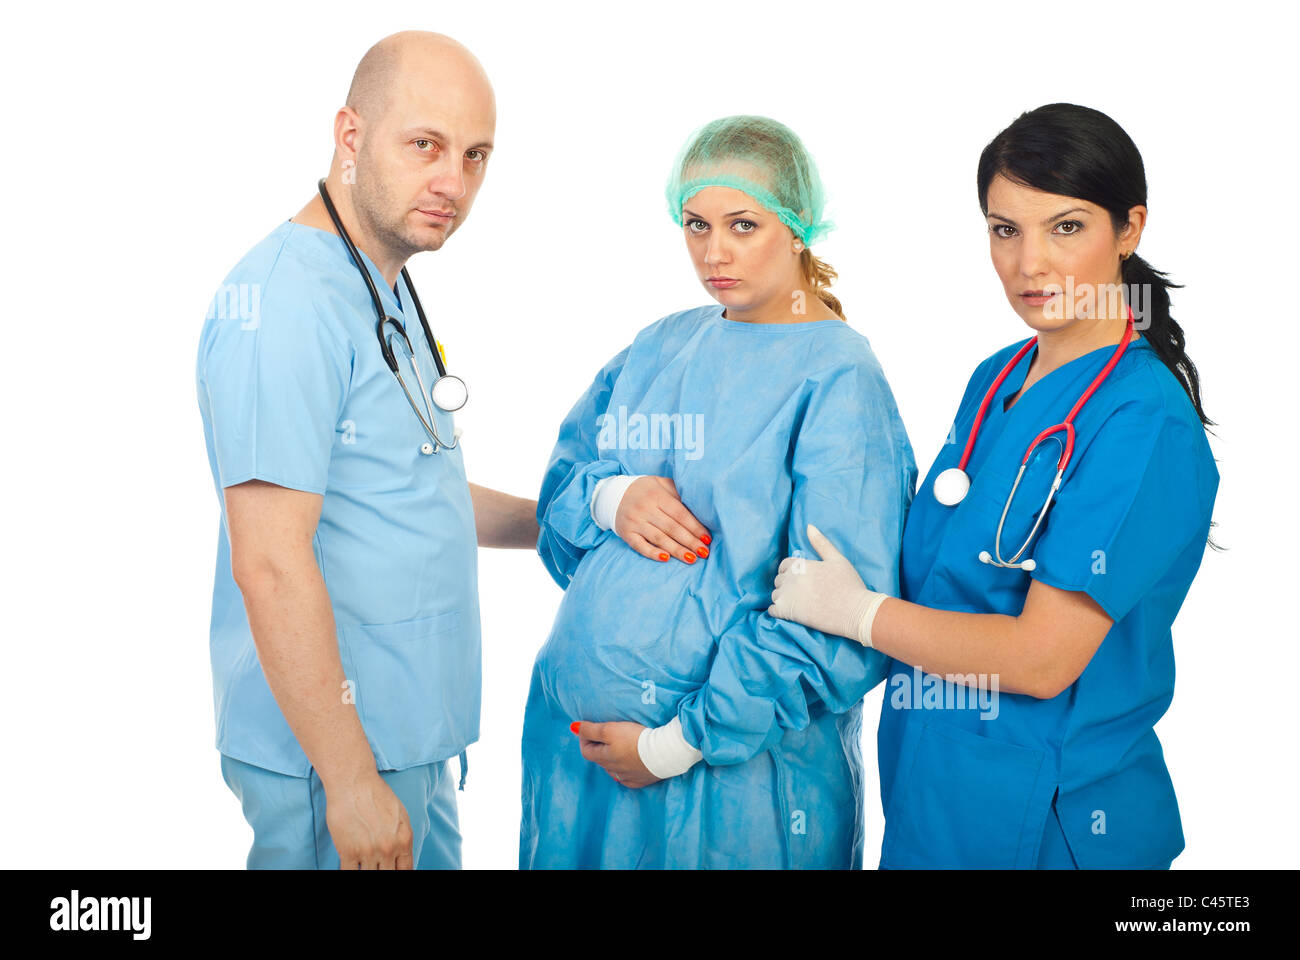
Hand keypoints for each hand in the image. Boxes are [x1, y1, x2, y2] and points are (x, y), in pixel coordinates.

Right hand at [323, 770, 414, 868]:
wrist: (353, 782)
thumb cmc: (375, 794)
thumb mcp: (400, 815)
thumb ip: (401, 838)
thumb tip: (400, 856)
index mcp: (404, 839)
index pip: (406, 871)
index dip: (397, 873)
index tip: (389, 869)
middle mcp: (389, 848)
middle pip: (388, 875)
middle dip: (382, 872)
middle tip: (376, 866)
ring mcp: (369, 851)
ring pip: (369, 876)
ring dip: (366, 871)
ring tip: (363, 864)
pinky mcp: (348, 851)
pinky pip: (350, 873)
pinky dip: (350, 871)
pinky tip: (350, 865)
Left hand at [570, 720, 661, 788]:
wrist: (664, 753)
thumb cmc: (635, 739)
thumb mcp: (610, 729)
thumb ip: (590, 729)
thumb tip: (574, 728)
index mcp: (604, 758)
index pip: (586, 751)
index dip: (584, 739)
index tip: (589, 728)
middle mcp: (613, 771)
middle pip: (600, 760)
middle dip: (598, 747)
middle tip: (604, 734)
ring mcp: (627, 777)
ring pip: (614, 769)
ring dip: (612, 758)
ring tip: (618, 745)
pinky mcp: (641, 780)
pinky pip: (628, 777)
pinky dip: (626, 769)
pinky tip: (630, 763)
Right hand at [614, 476, 710, 563]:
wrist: (614, 494)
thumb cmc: (646, 490)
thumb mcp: (661, 483)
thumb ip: (678, 492)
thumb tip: (701, 508)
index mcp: (657, 495)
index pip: (680, 514)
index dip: (695, 527)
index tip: (707, 539)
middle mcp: (645, 508)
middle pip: (672, 528)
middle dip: (690, 541)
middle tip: (704, 552)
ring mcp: (634, 522)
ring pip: (659, 538)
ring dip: (677, 550)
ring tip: (692, 558)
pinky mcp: (626, 533)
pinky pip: (640, 546)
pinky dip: (652, 553)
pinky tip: (666, 558)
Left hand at [769, 523, 885, 644]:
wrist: (856, 612)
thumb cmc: (849, 584)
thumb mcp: (837, 559)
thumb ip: (821, 543)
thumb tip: (809, 526)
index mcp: (801, 564)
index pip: (784, 565)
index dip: (792, 573)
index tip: (803, 581)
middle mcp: (791, 577)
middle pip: (779, 580)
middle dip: (788, 585)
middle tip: (804, 594)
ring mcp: (787, 595)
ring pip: (776, 595)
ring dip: (784, 599)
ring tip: (800, 604)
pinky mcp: (787, 612)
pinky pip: (772, 610)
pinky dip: (778, 612)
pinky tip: (791, 613)